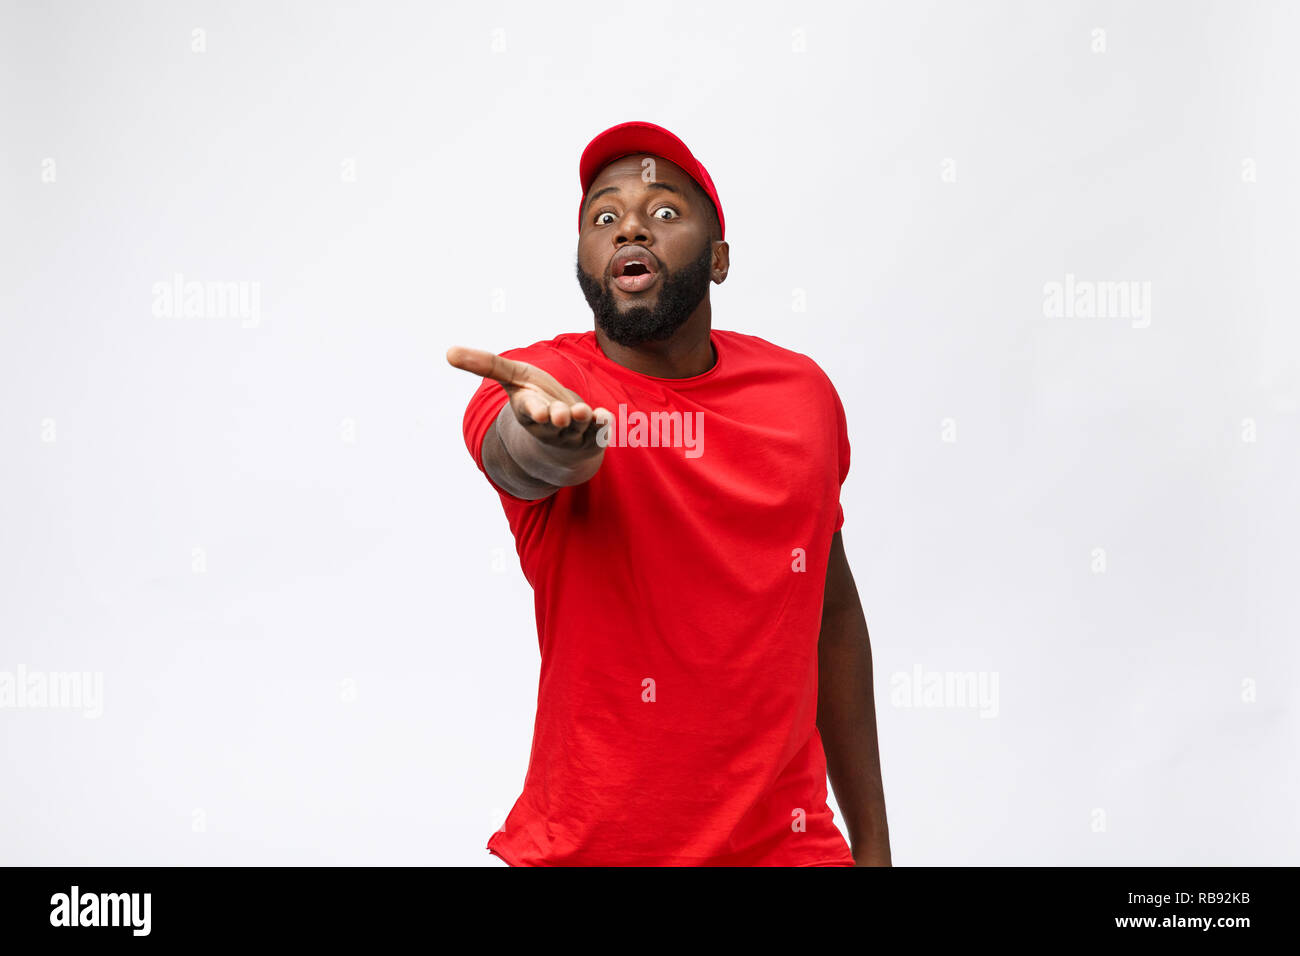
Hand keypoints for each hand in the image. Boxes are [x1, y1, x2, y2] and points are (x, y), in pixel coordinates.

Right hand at [446, 345, 612, 450]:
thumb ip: (487, 365)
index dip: (534, 411)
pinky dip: (602, 425)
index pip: (530, 411)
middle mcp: (551, 425)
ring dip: (581, 421)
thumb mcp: (513, 378)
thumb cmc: (536, 399)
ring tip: (583, 412)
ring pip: (578, 429)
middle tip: (560, 414)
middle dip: (557, 419)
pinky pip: (599, 432)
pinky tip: (606, 416)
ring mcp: (573, 433)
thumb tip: (448, 352)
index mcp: (530, 411)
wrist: (562, 429)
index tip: (538, 411)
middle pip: (554, 424)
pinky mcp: (593, 435)